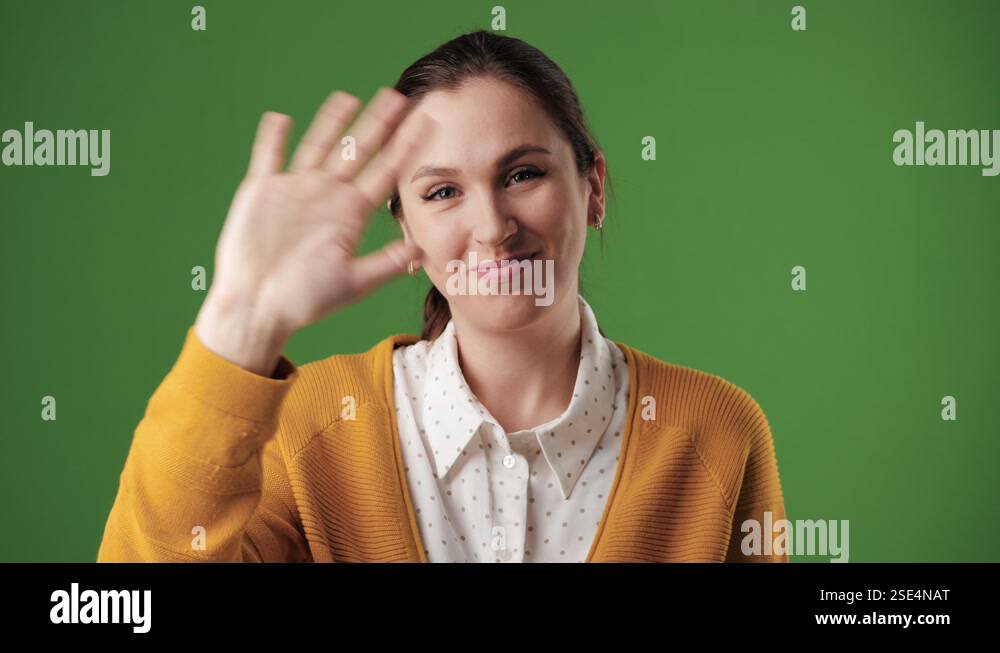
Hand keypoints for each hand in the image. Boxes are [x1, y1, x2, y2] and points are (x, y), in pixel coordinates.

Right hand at [195, 88, 432, 373]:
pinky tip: (282, 118)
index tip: (426, 124)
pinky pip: (268, 156)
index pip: (385, 172)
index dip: (405, 147)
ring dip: (332, 123)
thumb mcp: (354, 282)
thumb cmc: (305, 301)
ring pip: (317, 146)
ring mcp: (294, 190)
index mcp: (350, 214)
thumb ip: (386, 263)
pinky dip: (274, 137)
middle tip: (399, 97)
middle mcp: (326, 196)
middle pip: (357, 151)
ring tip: (349, 98)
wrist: (259, 308)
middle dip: (377, 124)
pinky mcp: (262, 191)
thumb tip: (422, 249)